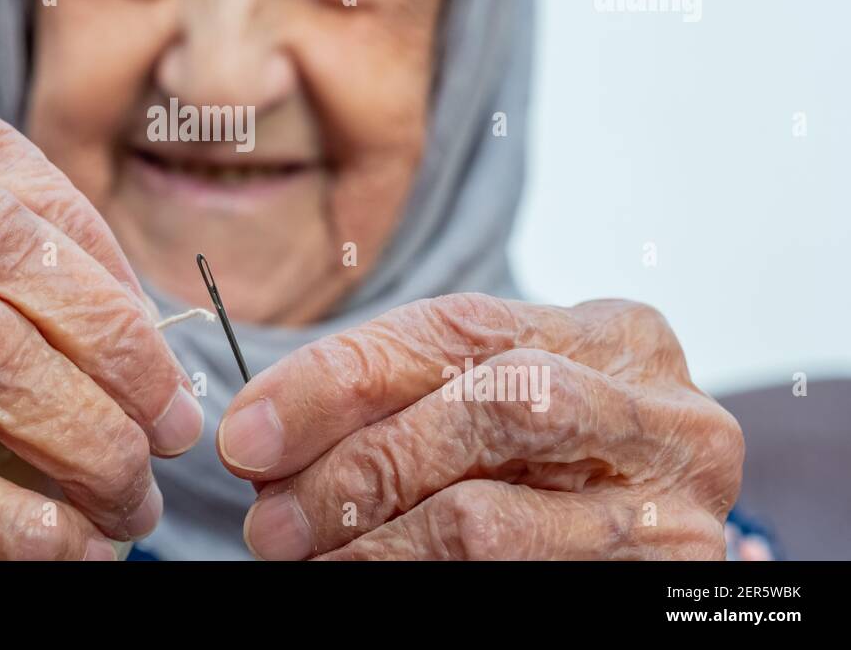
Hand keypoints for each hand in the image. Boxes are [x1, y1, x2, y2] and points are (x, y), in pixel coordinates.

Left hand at [217, 294, 742, 559]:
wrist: (646, 526)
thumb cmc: (553, 457)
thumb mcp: (490, 399)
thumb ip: (396, 398)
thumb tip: (261, 437)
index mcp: (614, 334)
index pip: (454, 333)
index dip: (336, 379)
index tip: (248, 432)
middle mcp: (664, 414)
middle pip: (487, 411)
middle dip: (358, 464)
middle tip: (269, 515)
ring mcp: (672, 513)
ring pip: (487, 522)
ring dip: (368, 544)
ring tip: (304, 553)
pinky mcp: (661, 588)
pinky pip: (507, 584)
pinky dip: (413, 582)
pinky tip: (363, 578)